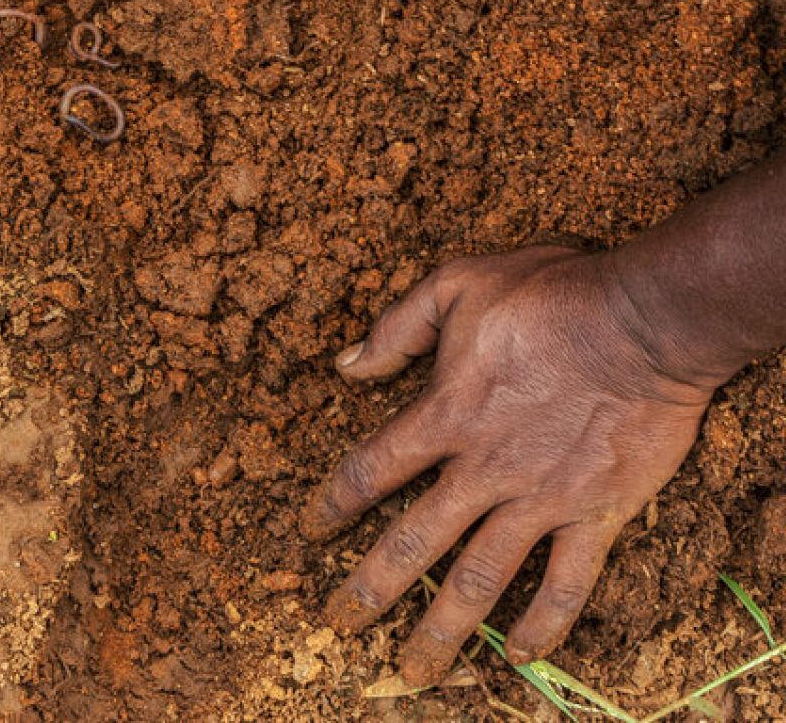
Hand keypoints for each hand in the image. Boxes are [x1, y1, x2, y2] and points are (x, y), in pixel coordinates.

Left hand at [306, 247, 715, 684]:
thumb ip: (397, 327)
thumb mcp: (458, 285)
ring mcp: (540, 497)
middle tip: (338, 625)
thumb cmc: (552, 294)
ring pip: (479, 577)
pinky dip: (544, 622)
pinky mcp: (597, 513)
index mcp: (445, 414)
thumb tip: (344, 365)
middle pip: (412, 542)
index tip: (309, 531)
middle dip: (370, 589)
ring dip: (444, 629)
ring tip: (414, 670)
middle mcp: (483, 468)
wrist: (646, 321)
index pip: (370, 470)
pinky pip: (567, 582)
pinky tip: (520, 655)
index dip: (333, 503)